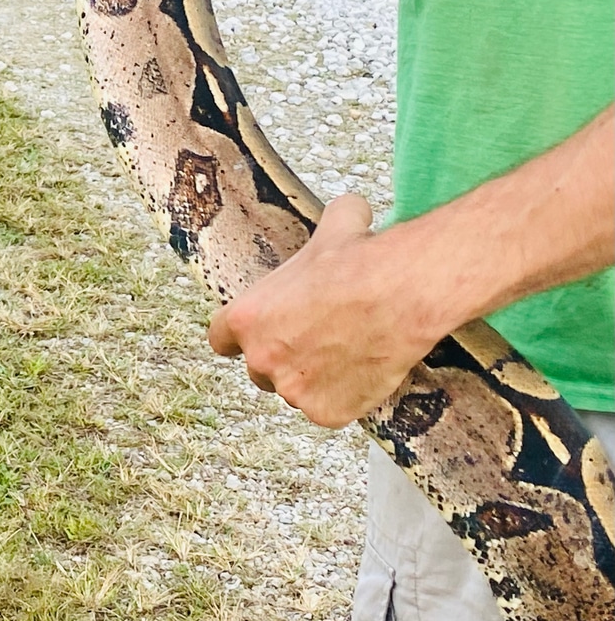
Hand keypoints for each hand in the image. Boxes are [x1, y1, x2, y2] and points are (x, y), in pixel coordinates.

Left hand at [207, 196, 439, 428]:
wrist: (398, 294)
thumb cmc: (359, 258)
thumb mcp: (332, 227)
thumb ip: (328, 223)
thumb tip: (353, 206)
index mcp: (245, 317)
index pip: (221, 338)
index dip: (240, 337)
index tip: (259, 334)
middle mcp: (260, 358)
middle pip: (259, 369)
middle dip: (282, 358)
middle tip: (316, 341)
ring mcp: (293, 390)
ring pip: (296, 390)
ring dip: (313, 379)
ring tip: (346, 353)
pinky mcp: (327, 414)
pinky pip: (330, 410)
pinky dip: (345, 398)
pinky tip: (364, 372)